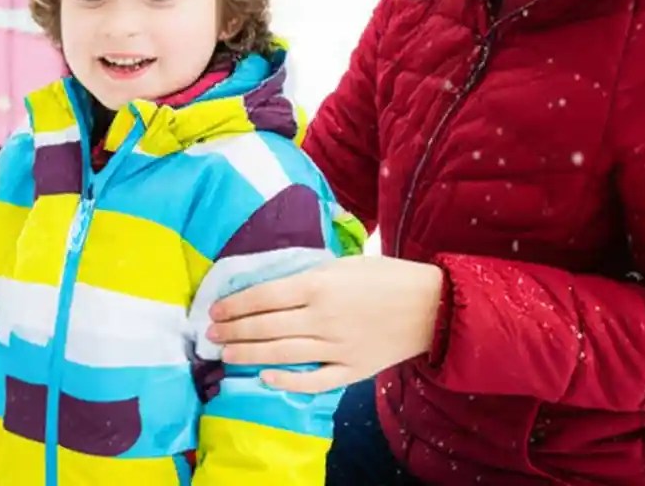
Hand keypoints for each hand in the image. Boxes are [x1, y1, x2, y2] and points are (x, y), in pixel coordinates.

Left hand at [207, 255, 444, 392]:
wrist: (434, 305)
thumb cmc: (387, 276)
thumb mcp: (345, 263)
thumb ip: (309, 276)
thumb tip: (271, 286)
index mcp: (320, 285)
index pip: (265, 297)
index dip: (235, 305)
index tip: (214, 310)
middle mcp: (324, 317)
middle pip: (267, 326)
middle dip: (234, 331)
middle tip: (210, 335)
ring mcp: (338, 346)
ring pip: (283, 353)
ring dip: (249, 354)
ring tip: (226, 354)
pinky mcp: (353, 369)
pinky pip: (314, 380)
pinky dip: (288, 381)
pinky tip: (265, 378)